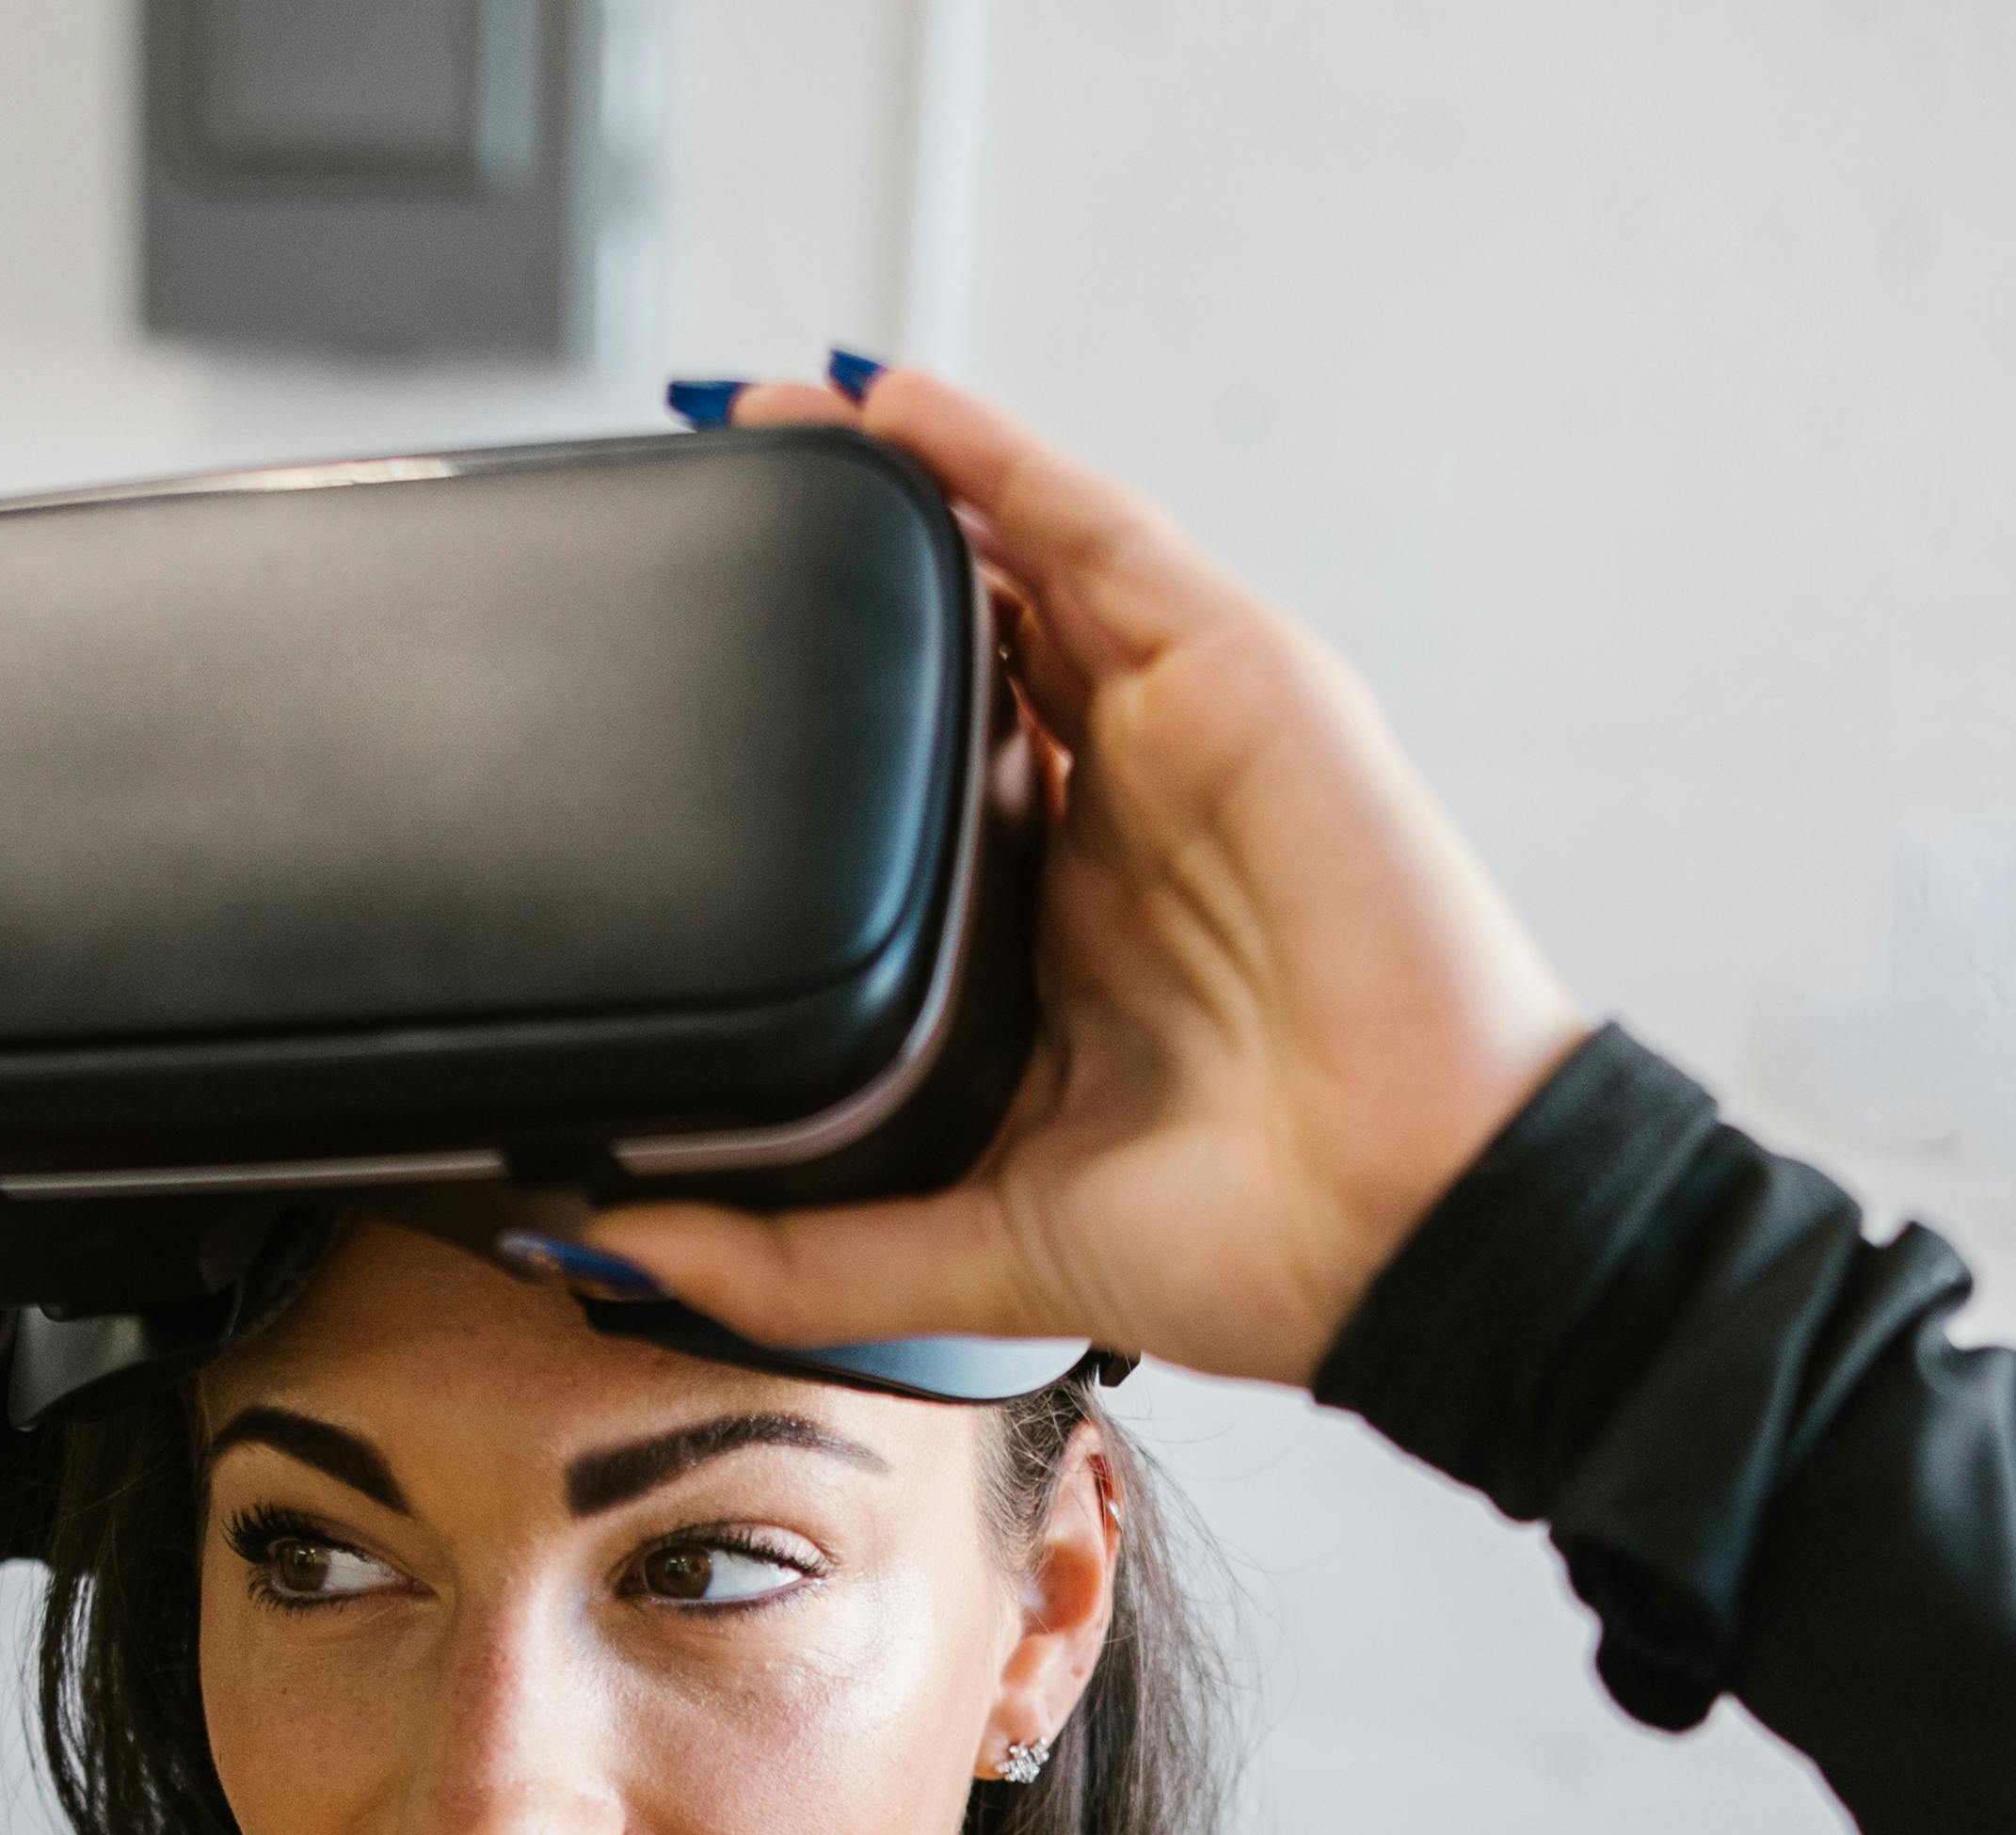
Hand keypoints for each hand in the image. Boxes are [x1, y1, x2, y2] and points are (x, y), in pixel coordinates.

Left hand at [574, 368, 1584, 1391]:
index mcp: (1062, 921)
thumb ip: (794, 1253)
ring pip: (1020, 561)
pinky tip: (890, 402)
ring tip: (763, 414)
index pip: (920, 773)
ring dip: (895, 480)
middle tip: (699, 493)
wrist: (1409, 1230)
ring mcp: (1184, 732)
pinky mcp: (1244, 678)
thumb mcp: (968, 1246)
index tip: (673, 670)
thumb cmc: (1249, 1244)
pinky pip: (1098, 533)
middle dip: (841, 567)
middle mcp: (1119, 808)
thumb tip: (605, 1243)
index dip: (814, 714)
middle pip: (962, 643)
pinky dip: (996, 460)